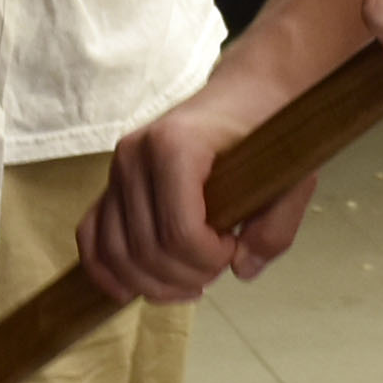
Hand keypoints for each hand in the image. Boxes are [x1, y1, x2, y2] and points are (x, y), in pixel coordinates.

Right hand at [79, 92, 316, 303]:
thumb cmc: (268, 130)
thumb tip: (242, 269)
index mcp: (176, 146)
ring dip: (153, 283)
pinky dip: (107, 271)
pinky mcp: (112, 183)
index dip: (209, 259)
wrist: (247, 94)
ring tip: (190, 282)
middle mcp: (135, 155)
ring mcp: (117, 169)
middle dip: (185, 276)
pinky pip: (91, 237)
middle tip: (217, 269)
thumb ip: (275, 228)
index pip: (180, 233)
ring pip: (116, 252)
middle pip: (146, 249)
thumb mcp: (291, 176)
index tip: (234, 247)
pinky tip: (133, 289)